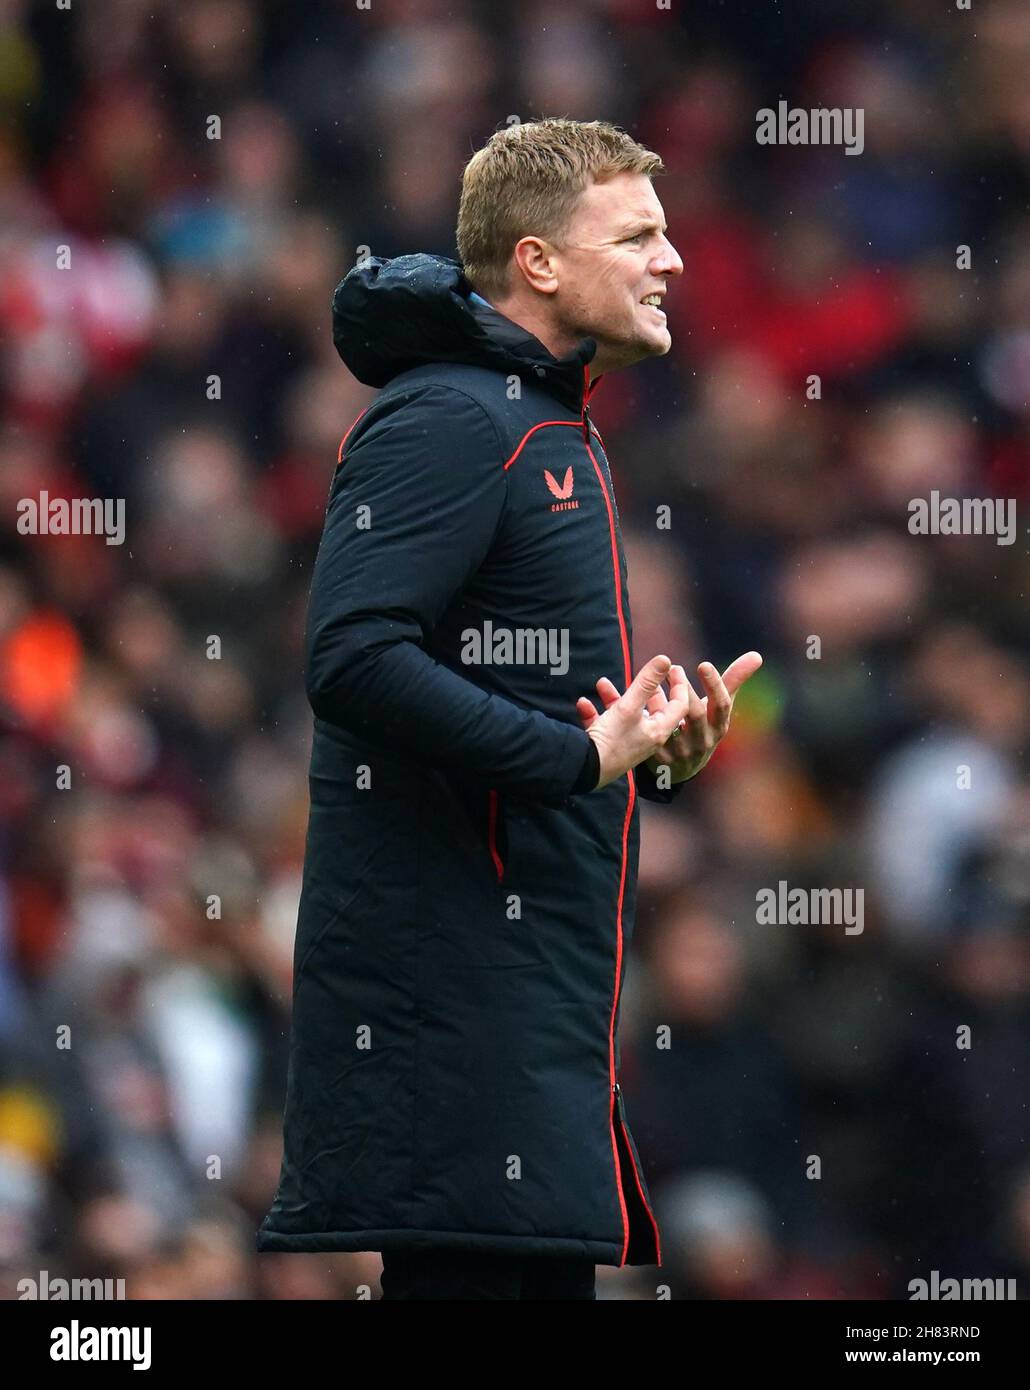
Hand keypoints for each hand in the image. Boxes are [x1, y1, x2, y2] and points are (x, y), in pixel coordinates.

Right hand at [574, 655, 690, 790]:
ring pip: (624, 715)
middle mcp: (646, 738)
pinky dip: (595, 713)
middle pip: (650, 708)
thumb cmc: (612, 739)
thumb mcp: (629, 706)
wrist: (583, 770)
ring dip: (613, 698)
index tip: (674, 668)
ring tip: (601, 683)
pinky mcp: (609, 748)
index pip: (679, 705)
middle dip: (642, 688)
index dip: (679, 685)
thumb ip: (646, 682)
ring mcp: (627, 743)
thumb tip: (664, 659)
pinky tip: (583, 704)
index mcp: (658, 730)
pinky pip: (605, 725)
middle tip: (643, 672)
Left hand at [578, 652, 762, 788]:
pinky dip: (618, 714)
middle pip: (693, 715)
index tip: (702, 664)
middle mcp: (701, 742)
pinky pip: (635, 737)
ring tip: (647, 685)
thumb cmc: (702, 727)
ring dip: (654, 703)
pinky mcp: (654, 760)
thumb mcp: (717, 708)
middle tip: (672, 668)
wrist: (684, 768)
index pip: (721, 706)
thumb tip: (757, 655)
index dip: (714, 685)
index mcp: (718, 727)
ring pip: (663, 726)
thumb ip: (733, 681)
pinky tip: (605, 698)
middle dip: (682, 690)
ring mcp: (678, 753)